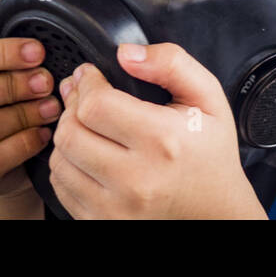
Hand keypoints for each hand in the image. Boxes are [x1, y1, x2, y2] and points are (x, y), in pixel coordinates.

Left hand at [49, 43, 266, 219]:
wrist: (215, 211)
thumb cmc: (211, 153)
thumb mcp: (209, 96)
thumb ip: (172, 63)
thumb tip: (126, 54)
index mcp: (162, 141)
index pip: (96, 105)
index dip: (87, 83)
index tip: (91, 75)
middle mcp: (136, 179)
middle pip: (70, 133)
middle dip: (72, 106)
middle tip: (84, 96)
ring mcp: (116, 208)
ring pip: (60, 161)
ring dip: (66, 135)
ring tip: (85, 124)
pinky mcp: (101, 222)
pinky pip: (61, 188)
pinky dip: (67, 165)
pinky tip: (87, 153)